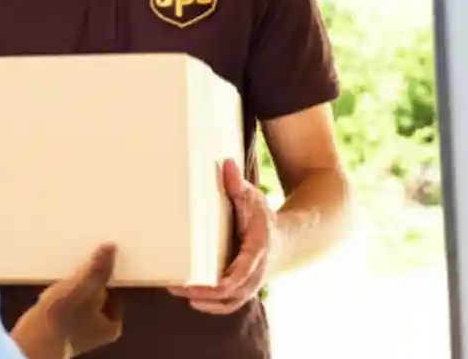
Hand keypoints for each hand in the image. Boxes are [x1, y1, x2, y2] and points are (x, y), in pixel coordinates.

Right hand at [11, 243, 122, 357]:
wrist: (31, 341)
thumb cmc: (62, 317)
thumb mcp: (84, 287)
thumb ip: (99, 269)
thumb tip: (111, 247)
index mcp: (111, 326)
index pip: (116, 293)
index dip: (109, 276)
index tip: (102, 260)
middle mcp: (97, 331)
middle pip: (98, 295)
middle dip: (91, 279)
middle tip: (84, 262)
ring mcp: (78, 330)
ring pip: (81, 298)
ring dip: (74, 285)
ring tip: (67, 273)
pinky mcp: (59, 327)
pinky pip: (66, 304)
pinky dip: (61, 294)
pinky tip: (54, 287)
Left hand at [170, 159, 274, 314]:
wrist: (291, 241)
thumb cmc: (266, 218)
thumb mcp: (254, 198)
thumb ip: (238, 184)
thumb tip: (226, 163)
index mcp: (258, 249)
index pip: (244, 270)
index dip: (228, 279)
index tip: (212, 284)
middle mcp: (256, 271)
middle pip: (233, 292)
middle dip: (207, 293)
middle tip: (179, 287)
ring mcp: (251, 283)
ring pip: (231, 301)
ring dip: (205, 301)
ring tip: (177, 291)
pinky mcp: (244, 287)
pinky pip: (230, 303)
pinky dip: (212, 305)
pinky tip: (191, 299)